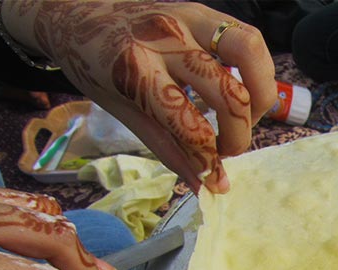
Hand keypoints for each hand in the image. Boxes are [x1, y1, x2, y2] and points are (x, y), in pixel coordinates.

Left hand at [0, 1, 276, 193]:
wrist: (77, 14)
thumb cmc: (96, 67)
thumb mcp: (124, 113)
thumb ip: (169, 149)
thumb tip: (205, 186)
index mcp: (136, 68)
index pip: (189, 122)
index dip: (209, 158)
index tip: (214, 177)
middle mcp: (166, 39)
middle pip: (229, 91)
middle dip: (239, 133)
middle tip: (228, 150)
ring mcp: (188, 19)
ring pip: (249, 52)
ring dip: (260, 97)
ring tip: (245, 119)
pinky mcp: (204, 12)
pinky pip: (247, 37)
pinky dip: (256, 70)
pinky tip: (244, 92)